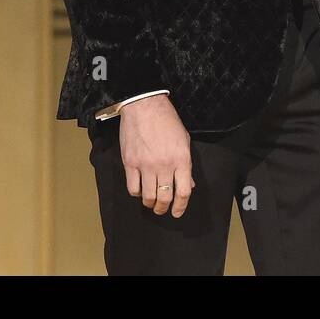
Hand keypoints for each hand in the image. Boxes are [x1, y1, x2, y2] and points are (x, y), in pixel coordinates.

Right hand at [119, 94, 192, 217]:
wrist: (145, 106)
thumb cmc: (167, 121)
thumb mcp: (184, 140)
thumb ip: (186, 164)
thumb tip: (189, 184)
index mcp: (181, 158)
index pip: (184, 191)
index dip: (181, 206)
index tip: (177, 212)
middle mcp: (164, 164)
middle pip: (165, 197)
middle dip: (164, 208)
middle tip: (162, 209)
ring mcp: (146, 165)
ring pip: (148, 196)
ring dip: (150, 203)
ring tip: (151, 203)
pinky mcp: (130, 163)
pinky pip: (132, 188)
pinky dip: (136, 193)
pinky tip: (139, 190)